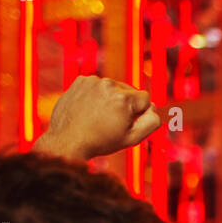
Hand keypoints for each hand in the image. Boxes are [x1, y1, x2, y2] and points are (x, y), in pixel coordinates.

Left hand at [34, 76, 160, 160]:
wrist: (68, 140)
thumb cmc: (100, 142)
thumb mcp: (133, 138)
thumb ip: (152, 122)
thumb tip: (153, 108)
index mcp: (123, 98)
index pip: (145, 98)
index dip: (139, 113)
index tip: (127, 123)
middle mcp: (108, 84)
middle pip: (129, 91)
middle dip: (125, 105)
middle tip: (112, 122)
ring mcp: (92, 81)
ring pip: (113, 88)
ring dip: (110, 99)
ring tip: (100, 116)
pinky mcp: (80, 80)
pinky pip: (97, 86)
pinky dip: (96, 95)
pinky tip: (90, 109)